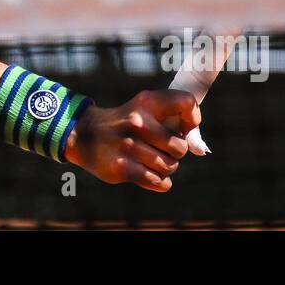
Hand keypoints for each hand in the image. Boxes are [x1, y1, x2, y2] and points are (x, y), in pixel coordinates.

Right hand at [64, 89, 200, 190]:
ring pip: (170, 167)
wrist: (85, 135)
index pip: (187, 103)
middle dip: (175, 153)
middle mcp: (138, 121)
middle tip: (160, 149)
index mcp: (147, 102)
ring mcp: (129, 145)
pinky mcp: (122, 168)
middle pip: (180, 148)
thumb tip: (199, 148)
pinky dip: (158, 182)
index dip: (193, 119)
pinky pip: (159, 182)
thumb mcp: (146, 111)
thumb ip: (175, 123)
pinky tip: (147, 173)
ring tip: (149, 160)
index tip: (184, 128)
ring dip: (164, 168)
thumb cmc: (127, 124)